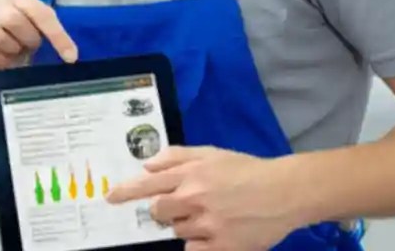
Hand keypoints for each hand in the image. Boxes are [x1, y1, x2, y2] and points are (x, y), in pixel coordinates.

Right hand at [0, 0, 77, 71]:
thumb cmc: (20, 39)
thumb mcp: (37, 30)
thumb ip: (50, 32)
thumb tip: (71, 54)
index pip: (40, 12)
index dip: (57, 35)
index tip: (71, 57)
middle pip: (14, 20)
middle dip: (28, 39)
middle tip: (29, 47)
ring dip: (12, 51)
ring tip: (14, 52)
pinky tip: (1, 60)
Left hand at [106, 146, 301, 250]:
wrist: (284, 192)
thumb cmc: (245, 169)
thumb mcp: (210, 153)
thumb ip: (176, 156)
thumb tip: (147, 164)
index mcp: (190, 175)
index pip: (147, 184)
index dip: (126, 192)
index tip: (109, 198)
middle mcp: (195, 199)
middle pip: (158, 212)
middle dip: (163, 210)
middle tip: (182, 205)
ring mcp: (208, 225)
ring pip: (177, 231)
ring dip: (185, 225)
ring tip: (210, 215)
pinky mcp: (222, 247)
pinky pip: (193, 250)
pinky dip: (198, 243)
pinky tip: (214, 232)